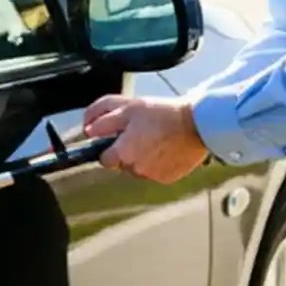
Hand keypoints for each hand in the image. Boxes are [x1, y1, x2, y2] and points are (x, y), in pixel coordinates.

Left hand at [82, 95, 208, 184]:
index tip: (120, 136)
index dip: (109, 145)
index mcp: (122, 154)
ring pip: (138, 168)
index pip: (104, 158)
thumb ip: (102, 119)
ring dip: (143, 156)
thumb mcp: (128, 107)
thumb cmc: (163, 113)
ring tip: (157, 137)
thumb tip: (87, 130)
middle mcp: (135, 170)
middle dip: (127, 149)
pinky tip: (167, 146)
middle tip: (142, 132)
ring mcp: (152, 176)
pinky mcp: (167, 178)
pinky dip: (158, 161)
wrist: (197, 124)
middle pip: (122, 163)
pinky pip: (155, 171)